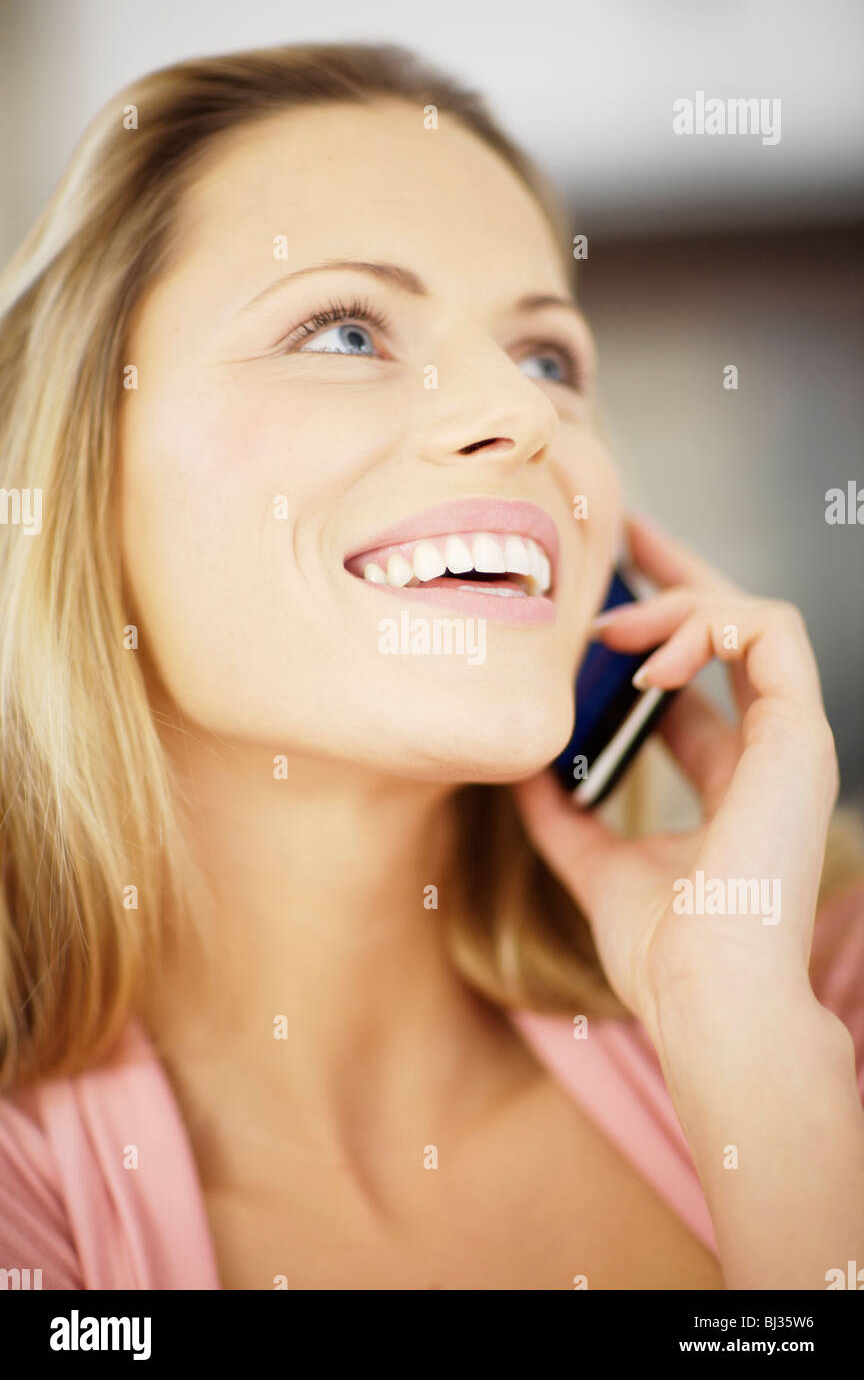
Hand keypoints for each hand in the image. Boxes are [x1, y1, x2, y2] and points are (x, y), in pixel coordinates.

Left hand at [512, 514, 839, 1040]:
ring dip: (678, 602)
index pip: (700, 684)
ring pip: (753, 618)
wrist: (711, 999)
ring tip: (612, 625)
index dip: (656, 635)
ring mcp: (791, 739)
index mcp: (732, 782)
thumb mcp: (595, 867)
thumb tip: (515, 769)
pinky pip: (769, 631)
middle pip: (733, 634)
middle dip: (680, 575)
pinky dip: (708, 622)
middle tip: (626, 529)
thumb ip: (560, 816)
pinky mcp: (801, 732)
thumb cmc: (666, 953)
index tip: (600, 602)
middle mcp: (768, 751)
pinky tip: (649, 654)